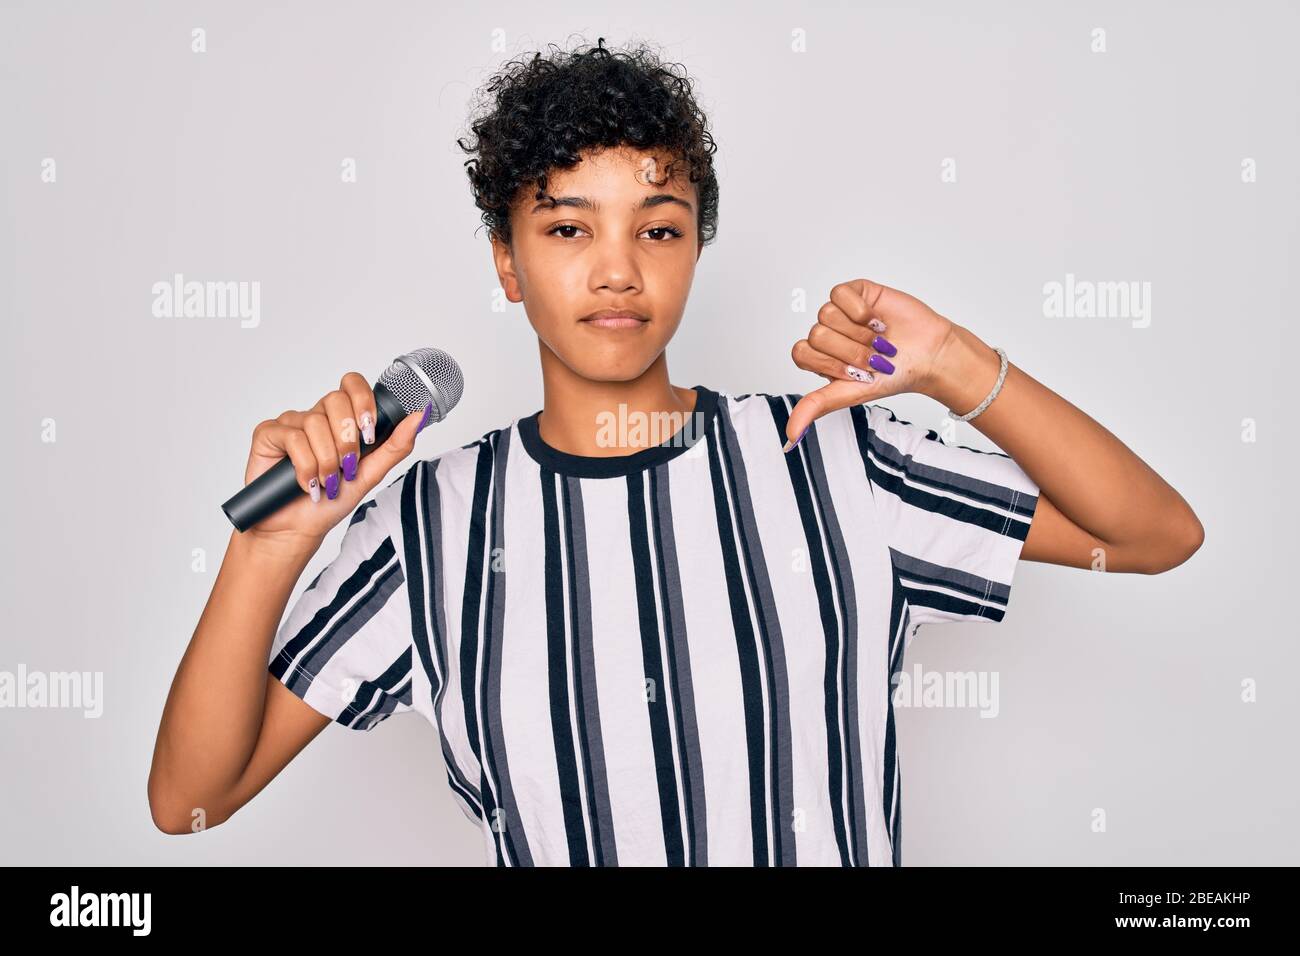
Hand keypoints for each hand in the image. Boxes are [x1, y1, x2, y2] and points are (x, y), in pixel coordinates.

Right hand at [241, 371, 429, 548]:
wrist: (299, 529)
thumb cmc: (332, 502)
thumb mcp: (371, 474)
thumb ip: (395, 445)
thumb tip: (418, 416)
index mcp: (342, 419)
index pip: (353, 384)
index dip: (363, 402)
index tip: (369, 433)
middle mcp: (316, 416)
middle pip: (335, 400)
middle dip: (347, 439)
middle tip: (347, 467)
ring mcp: (291, 424)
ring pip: (314, 422)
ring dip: (326, 461)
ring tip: (327, 483)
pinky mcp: (268, 434)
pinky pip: (292, 436)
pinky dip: (305, 466)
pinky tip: (307, 484)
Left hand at [784, 279, 957, 448]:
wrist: (929, 357)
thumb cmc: (893, 377)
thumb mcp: (850, 395)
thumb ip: (816, 407)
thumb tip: (789, 438)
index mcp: (820, 358)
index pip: (801, 353)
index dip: (830, 363)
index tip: (855, 372)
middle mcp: (827, 334)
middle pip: (817, 335)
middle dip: (850, 351)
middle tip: (873, 357)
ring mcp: (839, 312)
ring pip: (826, 314)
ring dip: (859, 332)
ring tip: (879, 339)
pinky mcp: (855, 292)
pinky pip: (840, 294)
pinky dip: (860, 310)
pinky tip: (877, 320)